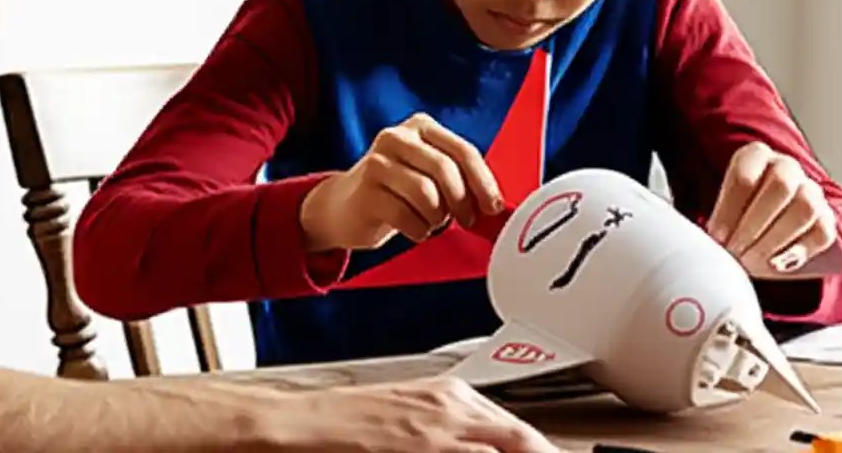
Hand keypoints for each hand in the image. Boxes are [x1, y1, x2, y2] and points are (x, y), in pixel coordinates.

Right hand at [265, 376, 561, 451]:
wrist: (300, 421)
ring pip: (505, 446)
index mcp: (452, 394)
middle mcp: (452, 406)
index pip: (517, 429)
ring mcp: (439, 430)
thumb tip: (485, 444)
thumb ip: (450, 431)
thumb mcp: (409, 417)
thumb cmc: (345, 423)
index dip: (541, 450)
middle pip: (523, 438)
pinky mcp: (423, 447)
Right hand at [299, 113, 505, 251]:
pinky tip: (413, 229)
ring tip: (431, 221)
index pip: (462, 150)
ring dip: (436, 218)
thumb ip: (459, 178)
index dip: (483, 181)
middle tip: (465, 221)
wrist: (343, 207)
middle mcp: (396, 137)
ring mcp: (377, 162)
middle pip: (445, 170)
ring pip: (427, 195)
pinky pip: (407, 217)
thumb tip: (495, 205)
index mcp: (420, 126)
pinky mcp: (365, 192)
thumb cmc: (397, 192)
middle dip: (462, 202)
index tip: (493, 207)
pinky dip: (418, 231)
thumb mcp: (428, 173)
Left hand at [706, 142, 837, 277]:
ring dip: (774, 239)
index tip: (717, 237)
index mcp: (755, 156)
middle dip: (753, 225)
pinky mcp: (827, 218)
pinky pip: (821, 233)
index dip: (730, 210)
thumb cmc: (738, 211)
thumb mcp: (722, 205)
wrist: (770, 217)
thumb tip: (704, 245)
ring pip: (804, 208)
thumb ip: (717, 219)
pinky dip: (798, 252)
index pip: (745, 175)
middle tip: (735, 251)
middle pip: (780, 186)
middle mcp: (787, 167)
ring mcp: (811, 190)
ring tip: (751, 261)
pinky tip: (776, 264)